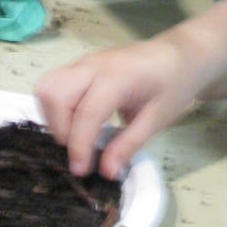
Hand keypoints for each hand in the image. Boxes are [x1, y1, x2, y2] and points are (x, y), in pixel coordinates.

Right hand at [37, 33, 204, 176]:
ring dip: (53, 117)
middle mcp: (93, 65)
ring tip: (74, 137)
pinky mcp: (79, 66)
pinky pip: (53, 84)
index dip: (80, 145)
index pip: (87, 112)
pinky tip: (74, 122)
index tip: (81, 171)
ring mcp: (83, 62)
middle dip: (60, 130)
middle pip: (55, 94)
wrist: (179, 55)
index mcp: (118, 77)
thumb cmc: (174, 84)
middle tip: (79, 151)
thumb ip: (129, 144)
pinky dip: (55, 107)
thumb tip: (105, 172)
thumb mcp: (158, 119)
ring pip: (47, 86)